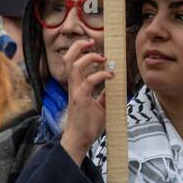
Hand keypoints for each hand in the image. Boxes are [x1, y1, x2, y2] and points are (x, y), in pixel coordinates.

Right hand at [59, 38, 111, 163]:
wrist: (80, 139)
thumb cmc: (88, 124)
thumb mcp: (100, 106)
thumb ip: (105, 95)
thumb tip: (114, 87)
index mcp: (76, 86)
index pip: (72, 62)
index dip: (79, 50)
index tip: (92, 45)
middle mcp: (74, 86)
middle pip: (68, 59)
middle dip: (78, 47)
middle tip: (91, 43)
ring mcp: (76, 91)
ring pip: (74, 66)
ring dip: (89, 58)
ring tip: (103, 58)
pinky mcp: (80, 99)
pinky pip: (88, 81)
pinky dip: (101, 75)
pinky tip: (111, 76)